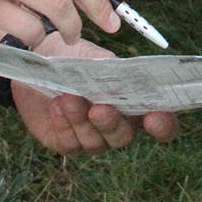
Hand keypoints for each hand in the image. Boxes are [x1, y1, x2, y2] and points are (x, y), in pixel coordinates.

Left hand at [11, 34, 180, 154]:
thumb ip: (115, 72)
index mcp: (135, 104)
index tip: (154, 117)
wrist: (39, 60)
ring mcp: (92, 138)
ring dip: (82, 120)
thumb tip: (130, 80)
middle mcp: (117, 125)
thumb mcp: (97, 59)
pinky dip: (64, 125)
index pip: (161, 123)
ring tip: (68, 97)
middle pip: (124, 136)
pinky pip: (70, 143)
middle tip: (100, 107)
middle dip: (112, 123)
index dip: (163, 125)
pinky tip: (57, 106)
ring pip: (96, 142)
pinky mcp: (66, 143)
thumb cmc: (75, 58)